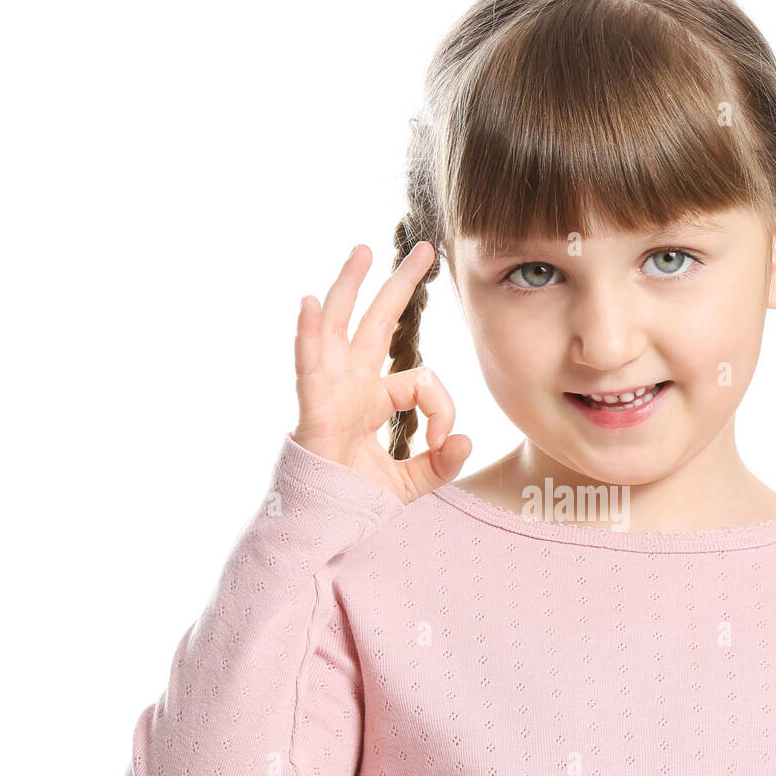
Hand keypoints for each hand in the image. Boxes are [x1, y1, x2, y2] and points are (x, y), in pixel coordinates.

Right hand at [291, 241, 471, 502]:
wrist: (321, 527)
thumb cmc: (354, 501)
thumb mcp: (411, 484)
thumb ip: (441, 465)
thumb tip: (466, 440)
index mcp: (373, 398)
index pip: (422, 381)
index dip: (442, 408)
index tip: (444, 440)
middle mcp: (350, 385)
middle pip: (376, 323)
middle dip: (399, 284)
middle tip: (423, 249)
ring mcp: (328, 392)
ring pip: (339, 328)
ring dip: (350, 287)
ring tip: (363, 250)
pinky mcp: (312, 409)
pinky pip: (309, 366)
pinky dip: (309, 336)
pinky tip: (312, 303)